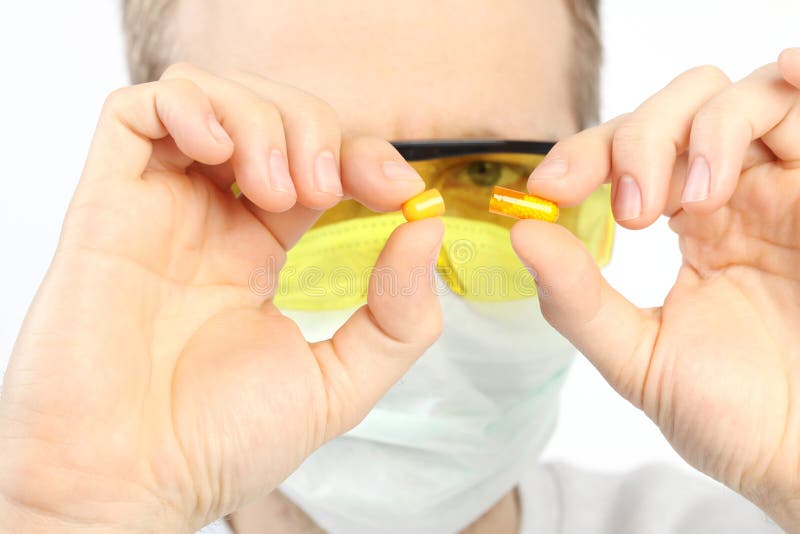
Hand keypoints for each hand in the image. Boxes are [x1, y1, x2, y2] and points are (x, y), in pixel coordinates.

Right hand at [0, 63, 442, 531]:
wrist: (131, 484)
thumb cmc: (218, 444)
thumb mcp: (339, 384)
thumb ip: (398, 315)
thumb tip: (426, 227)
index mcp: (258, 252)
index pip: (316, 161)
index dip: (363, 153)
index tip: (397, 188)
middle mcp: (208, 220)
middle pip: (267, 114)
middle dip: (314, 128)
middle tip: (323, 188)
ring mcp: (157, 207)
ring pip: (209, 96)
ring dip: (261, 119)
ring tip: (275, 187)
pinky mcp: (106, 204)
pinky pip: (136, 111)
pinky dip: (193, 107)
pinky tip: (220, 154)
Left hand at [511, 48, 799, 529]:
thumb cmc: (735, 417)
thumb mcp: (638, 358)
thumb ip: (578, 299)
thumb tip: (521, 230)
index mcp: (690, 226)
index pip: (626, 152)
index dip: (582, 153)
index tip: (548, 189)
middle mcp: (739, 196)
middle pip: (681, 106)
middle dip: (641, 140)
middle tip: (634, 210)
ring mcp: (790, 189)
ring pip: (744, 96)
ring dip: (704, 131)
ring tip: (696, 203)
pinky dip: (790, 86)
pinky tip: (766, 106)